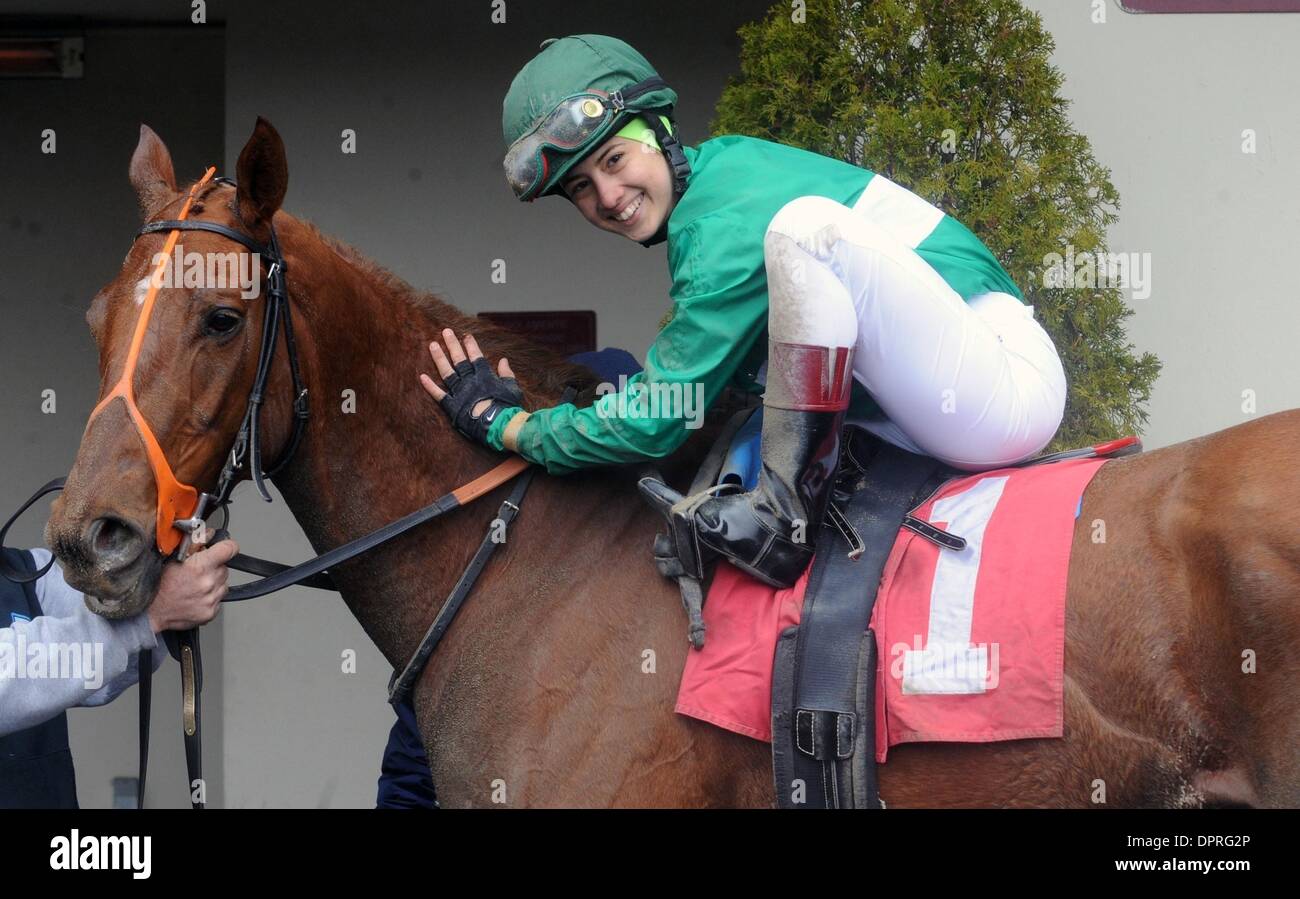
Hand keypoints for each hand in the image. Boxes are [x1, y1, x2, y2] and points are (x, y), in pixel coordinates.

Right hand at [148, 539, 238, 633]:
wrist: (151, 612)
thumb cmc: (159, 585)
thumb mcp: (173, 557)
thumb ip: (195, 543)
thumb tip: (209, 533)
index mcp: (201, 566)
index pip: (229, 549)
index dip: (227, 546)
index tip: (225, 547)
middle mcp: (209, 583)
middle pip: (224, 568)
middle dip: (214, 566)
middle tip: (197, 571)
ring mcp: (211, 599)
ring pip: (223, 584)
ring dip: (214, 582)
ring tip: (195, 584)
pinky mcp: (211, 612)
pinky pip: (219, 599)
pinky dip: (211, 596)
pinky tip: (196, 595)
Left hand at [419, 329, 523, 445]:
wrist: (497, 423)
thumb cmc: (507, 407)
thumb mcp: (512, 388)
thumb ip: (507, 374)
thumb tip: (504, 360)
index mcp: (485, 376)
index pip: (476, 357)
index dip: (471, 345)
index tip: (466, 335)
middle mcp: (470, 381)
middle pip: (459, 360)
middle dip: (452, 345)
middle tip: (446, 332)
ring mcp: (459, 392)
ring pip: (447, 372)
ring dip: (439, 358)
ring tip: (433, 345)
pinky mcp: (452, 405)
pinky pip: (439, 395)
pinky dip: (430, 386)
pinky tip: (422, 377)